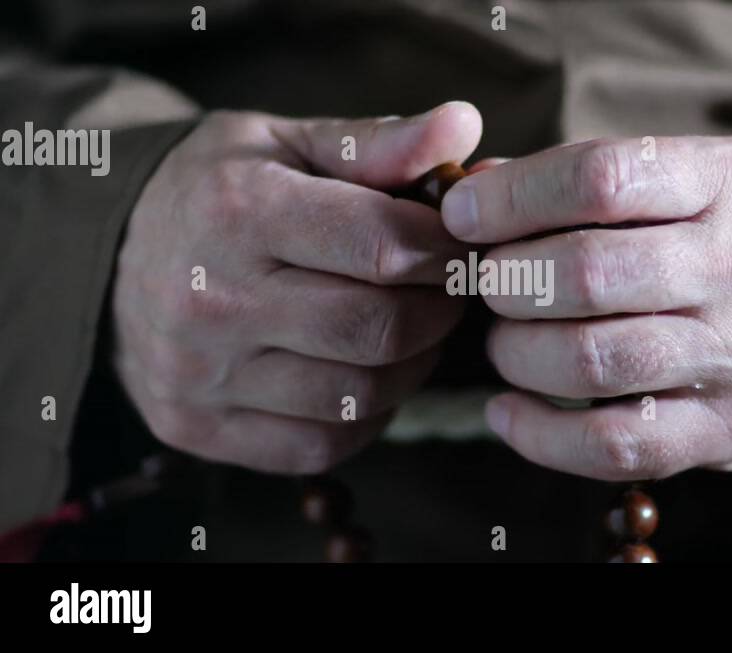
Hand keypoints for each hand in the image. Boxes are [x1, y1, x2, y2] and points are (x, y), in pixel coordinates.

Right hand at [113, 102, 480, 472]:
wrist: (110, 253)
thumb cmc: (217, 190)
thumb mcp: (285, 143)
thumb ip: (376, 142)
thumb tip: (462, 125)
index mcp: (238, 211)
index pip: (384, 245)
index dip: (446, 250)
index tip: (459, 245)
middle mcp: (212, 300)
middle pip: (379, 328)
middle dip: (439, 309)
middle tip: (446, 290)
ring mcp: (200, 376)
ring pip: (361, 395)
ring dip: (413, 365)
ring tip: (411, 327)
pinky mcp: (199, 428)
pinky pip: (324, 443)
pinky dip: (368, 413)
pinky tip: (365, 373)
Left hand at [441, 136, 731, 479]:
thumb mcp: (703, 178)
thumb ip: (599, 178)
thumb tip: (478, 188)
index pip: (604, 178)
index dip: (512, 197)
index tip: (463, 213)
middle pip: (588, 274)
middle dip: (506, 281)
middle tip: (487, 285)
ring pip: (597, 360)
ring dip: (518, 354)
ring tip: (503, 343)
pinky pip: (620, 445)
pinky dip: (543, 437)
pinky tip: (507, 415)